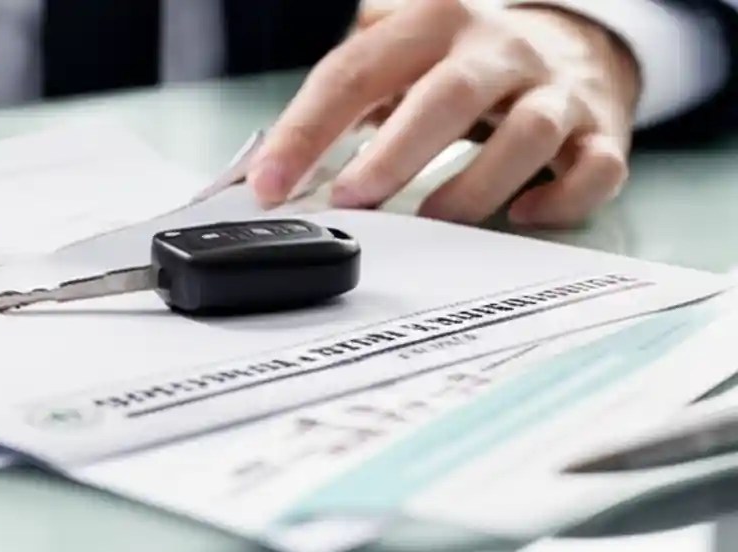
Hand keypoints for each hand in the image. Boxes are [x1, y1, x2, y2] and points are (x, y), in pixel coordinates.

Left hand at [250, 0, 640, 226]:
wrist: (573, 40)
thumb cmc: (463, 60)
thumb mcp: (398, 52)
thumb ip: (338, 97)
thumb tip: (262, 167)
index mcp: (432, 22)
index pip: (355, 73)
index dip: (305, 132)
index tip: (268, 184)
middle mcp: (497, 50)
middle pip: (447, 96)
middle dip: (394, 153)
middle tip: (351, 200)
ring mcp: (553, 90)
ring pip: (525, 136)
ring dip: (474, 187)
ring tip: (432, 221)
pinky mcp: (599, 131)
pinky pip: (594, 169)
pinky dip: (561, 200)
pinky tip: (522, 216)